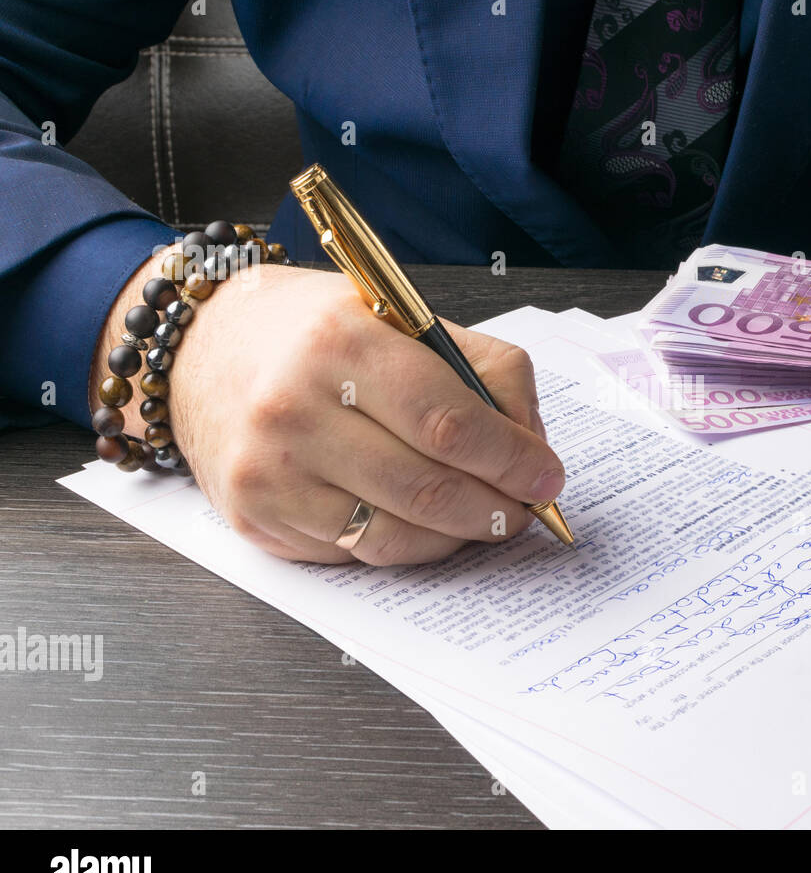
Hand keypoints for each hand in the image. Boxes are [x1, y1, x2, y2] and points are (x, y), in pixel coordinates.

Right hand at [93, 252, 564, 563]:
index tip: (546, 477)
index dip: (512, 460)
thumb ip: (482, 371)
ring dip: (456, 537)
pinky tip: (424, 524)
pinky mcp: (256, 517)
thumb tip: (532, 446)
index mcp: (342, 343)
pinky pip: (355, 553)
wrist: (201, 351)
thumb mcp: (403, 318)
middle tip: (524, 510)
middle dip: (494, 509)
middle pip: (426, 488)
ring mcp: (269, 471)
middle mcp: (294, 409)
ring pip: (395, 536)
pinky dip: (406, 547)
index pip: (450, 422)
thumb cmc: (315, 333)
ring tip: (483, 518)